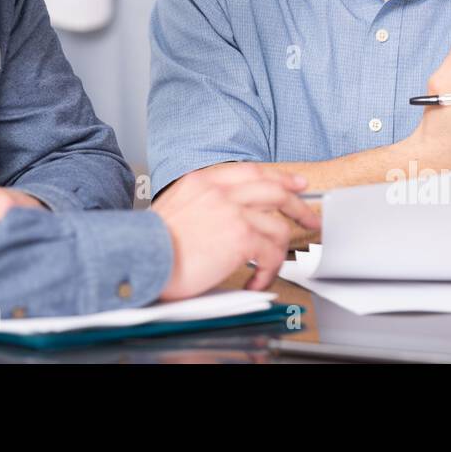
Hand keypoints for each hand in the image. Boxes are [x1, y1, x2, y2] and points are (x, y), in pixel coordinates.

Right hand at [151, 164, 321, 299]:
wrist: (140, 256)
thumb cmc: (150, 244)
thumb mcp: (174, 207)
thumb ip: (201, 203)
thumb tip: (225, 216)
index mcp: (202, 181)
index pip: (250, 171)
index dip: (278, 178)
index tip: (293, 185)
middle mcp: (220, 191)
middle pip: (274, 190)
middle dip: (298, 205)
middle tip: (310, 218)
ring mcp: (232, 211)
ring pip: (277, 225)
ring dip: (280, 251)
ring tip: (271, 267)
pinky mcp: (241, 236)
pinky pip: (271, 252)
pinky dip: (269, 270)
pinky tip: (257, 280)